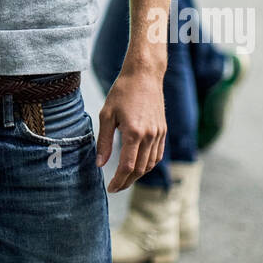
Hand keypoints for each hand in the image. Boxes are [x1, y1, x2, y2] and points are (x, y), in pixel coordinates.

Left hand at [95, 67, 166, 190]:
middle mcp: (149, 136)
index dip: (118, 181)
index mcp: (134, 132)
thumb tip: (100, 164)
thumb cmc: (122, 92)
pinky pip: (157, 155)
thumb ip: (103, 141)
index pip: (127, 167)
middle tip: (115, 187)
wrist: (144, 75)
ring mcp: (158, 134)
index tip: (110, 187)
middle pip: (139, 169)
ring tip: (125, 179)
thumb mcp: (107, 114)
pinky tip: (138, 166)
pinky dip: (148, 165)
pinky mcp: (163, 130)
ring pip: (150, 164)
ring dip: (138, 175)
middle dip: (127, 182)